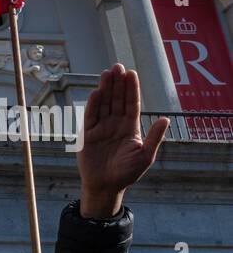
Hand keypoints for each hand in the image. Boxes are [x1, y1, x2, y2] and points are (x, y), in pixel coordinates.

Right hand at [77, 64, 166, 218]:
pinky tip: (96, 92)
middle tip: (117, 66)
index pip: (131, 104)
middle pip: (117, 99)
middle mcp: (115, 124)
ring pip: (104, 104)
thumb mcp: (145, 156)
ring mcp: (101, 128)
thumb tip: (165, 119)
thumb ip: (154, 137)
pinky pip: (90, 116)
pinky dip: (92, 104)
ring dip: (105, 89)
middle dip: (118, 83)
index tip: (131, 73)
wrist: (105, 186)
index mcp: (130, 127)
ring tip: (106, 73)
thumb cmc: (127, 173)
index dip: (131, 89)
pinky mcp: (88, 135)